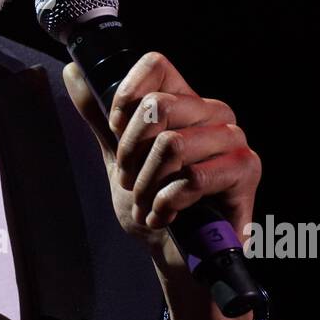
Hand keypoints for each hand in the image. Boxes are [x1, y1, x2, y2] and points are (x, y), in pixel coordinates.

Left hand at [62, 52, 261, 319]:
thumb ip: (99, 116)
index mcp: (185, 101)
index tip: (115, 130)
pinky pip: (194, 177)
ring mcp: (234, 140)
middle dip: (130, 154)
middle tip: (131, 181)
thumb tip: (72, 72)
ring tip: (149, 203)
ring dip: (148, 185)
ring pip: (172, 144)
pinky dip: (168, 204)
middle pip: (156, 107)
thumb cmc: (152, 202)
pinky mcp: (246, 170)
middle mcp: (214, 112)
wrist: (173, 255)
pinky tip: (166, 217)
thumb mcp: (118, 157)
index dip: (125, 97)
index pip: (156, 64)